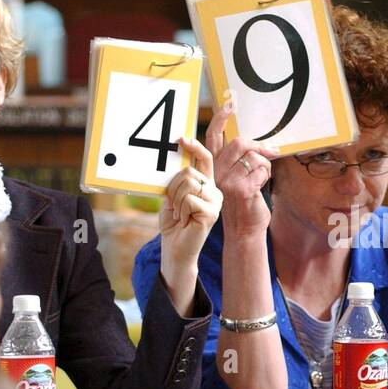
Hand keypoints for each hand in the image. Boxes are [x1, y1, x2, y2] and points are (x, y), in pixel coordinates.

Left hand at [160, 136, 220, 275]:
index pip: (205, 159)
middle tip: (174, 205)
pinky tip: (184, 220)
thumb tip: (176, 160)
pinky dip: (180, 210)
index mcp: (205, 184)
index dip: (195, 146)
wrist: (175, 249)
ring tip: (180, 213)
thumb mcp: (172, 197)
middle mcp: (213, 190)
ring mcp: (215, 201)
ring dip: (176, 200)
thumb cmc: (174, 224)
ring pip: (188, 183)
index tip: (181, 139)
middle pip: (189, 171)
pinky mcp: (212, 212)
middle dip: (173, 187)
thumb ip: (177, 180)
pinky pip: (189, 199)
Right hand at [204, 104, 277, 239]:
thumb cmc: (244, 203)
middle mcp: (216, 172)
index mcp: (214, 167)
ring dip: (266, 165)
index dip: (221, 118)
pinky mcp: (241, 189)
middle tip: (272, 152)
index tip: (230, 103)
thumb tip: (254, 141)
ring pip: (254, 156)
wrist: (244, 230)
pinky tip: (261, 187)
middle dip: (260, 146)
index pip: (214, 137)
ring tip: (263, 178)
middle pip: (240, 142)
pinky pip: (262, 169)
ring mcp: (227, 181)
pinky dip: (267, 176)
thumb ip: (238, 160)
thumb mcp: (236, 179)